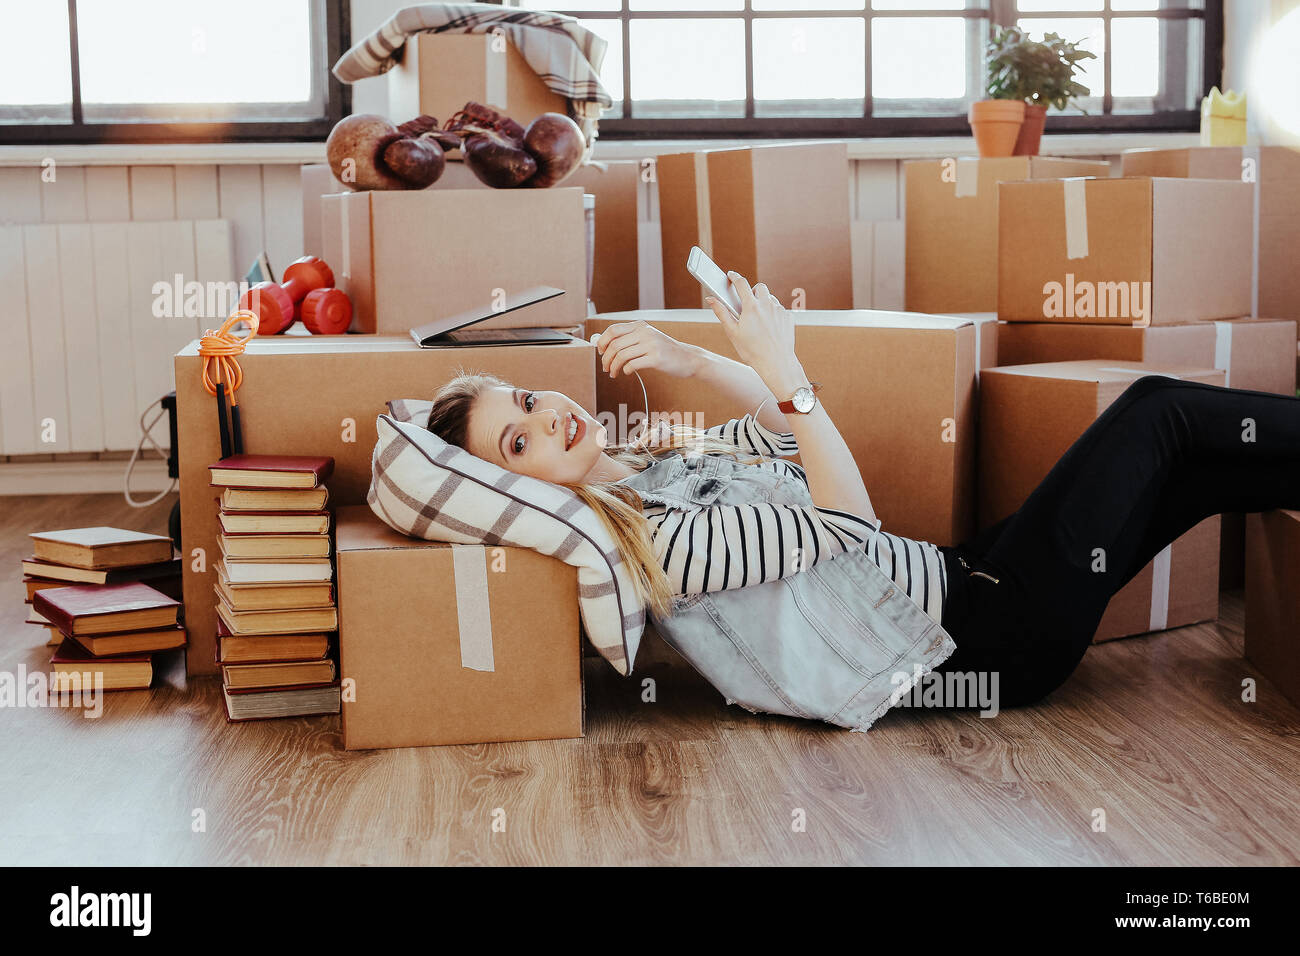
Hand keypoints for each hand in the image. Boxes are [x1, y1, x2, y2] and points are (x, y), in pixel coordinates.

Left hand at [592, 320, 700, 378]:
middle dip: (606, 358)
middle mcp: (645, 332)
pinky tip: (627, 372)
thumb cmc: (665, 350)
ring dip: (613, 367)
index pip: (613, 329)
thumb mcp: (648, 338)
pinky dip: (626, 370)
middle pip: (615, 344)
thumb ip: (630, 338)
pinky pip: (632, 365)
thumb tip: (605, 344)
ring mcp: (651, 345)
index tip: (600, 352)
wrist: (688, 358)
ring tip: (613, 373)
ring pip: (621, 356)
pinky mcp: (656, 358)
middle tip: (605, 367)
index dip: (602, 342)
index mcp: (641, 326)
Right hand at [705, 272, 802, 387]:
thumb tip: (711, 299)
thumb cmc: (752, 351)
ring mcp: (780, 310)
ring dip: (764, 303)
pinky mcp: (789, 317)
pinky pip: (780, 309)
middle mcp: (767, 305)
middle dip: (752, 292)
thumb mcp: (732, 332)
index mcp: (751, 307)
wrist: (776, 363)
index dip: (734, 277)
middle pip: (759, 287)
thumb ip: (721, 313)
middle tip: (747, 304)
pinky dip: (773, 314)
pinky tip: (769, 328)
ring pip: (770, 298)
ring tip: (758, 320)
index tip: (731, 275)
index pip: (741, 283)